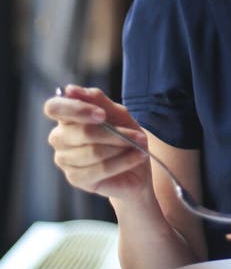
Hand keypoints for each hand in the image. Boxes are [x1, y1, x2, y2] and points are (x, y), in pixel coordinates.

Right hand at [44, 84, 151, 200]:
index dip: (77, 109)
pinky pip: (100, 169)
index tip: (101, 114)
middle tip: (138, 135)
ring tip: (138, 145)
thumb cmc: (124, 135)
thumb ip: (96, 99)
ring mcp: (64, 160)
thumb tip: (70, 90)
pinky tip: (137, 157)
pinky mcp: (75, 178)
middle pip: (81, 132)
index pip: (54, 107)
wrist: (136, 165)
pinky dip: (123, 162)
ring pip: (93, 152)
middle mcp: (59, 137)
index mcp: (66, 117)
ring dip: (122, 147)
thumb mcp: (116, 113)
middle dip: (114, 133)